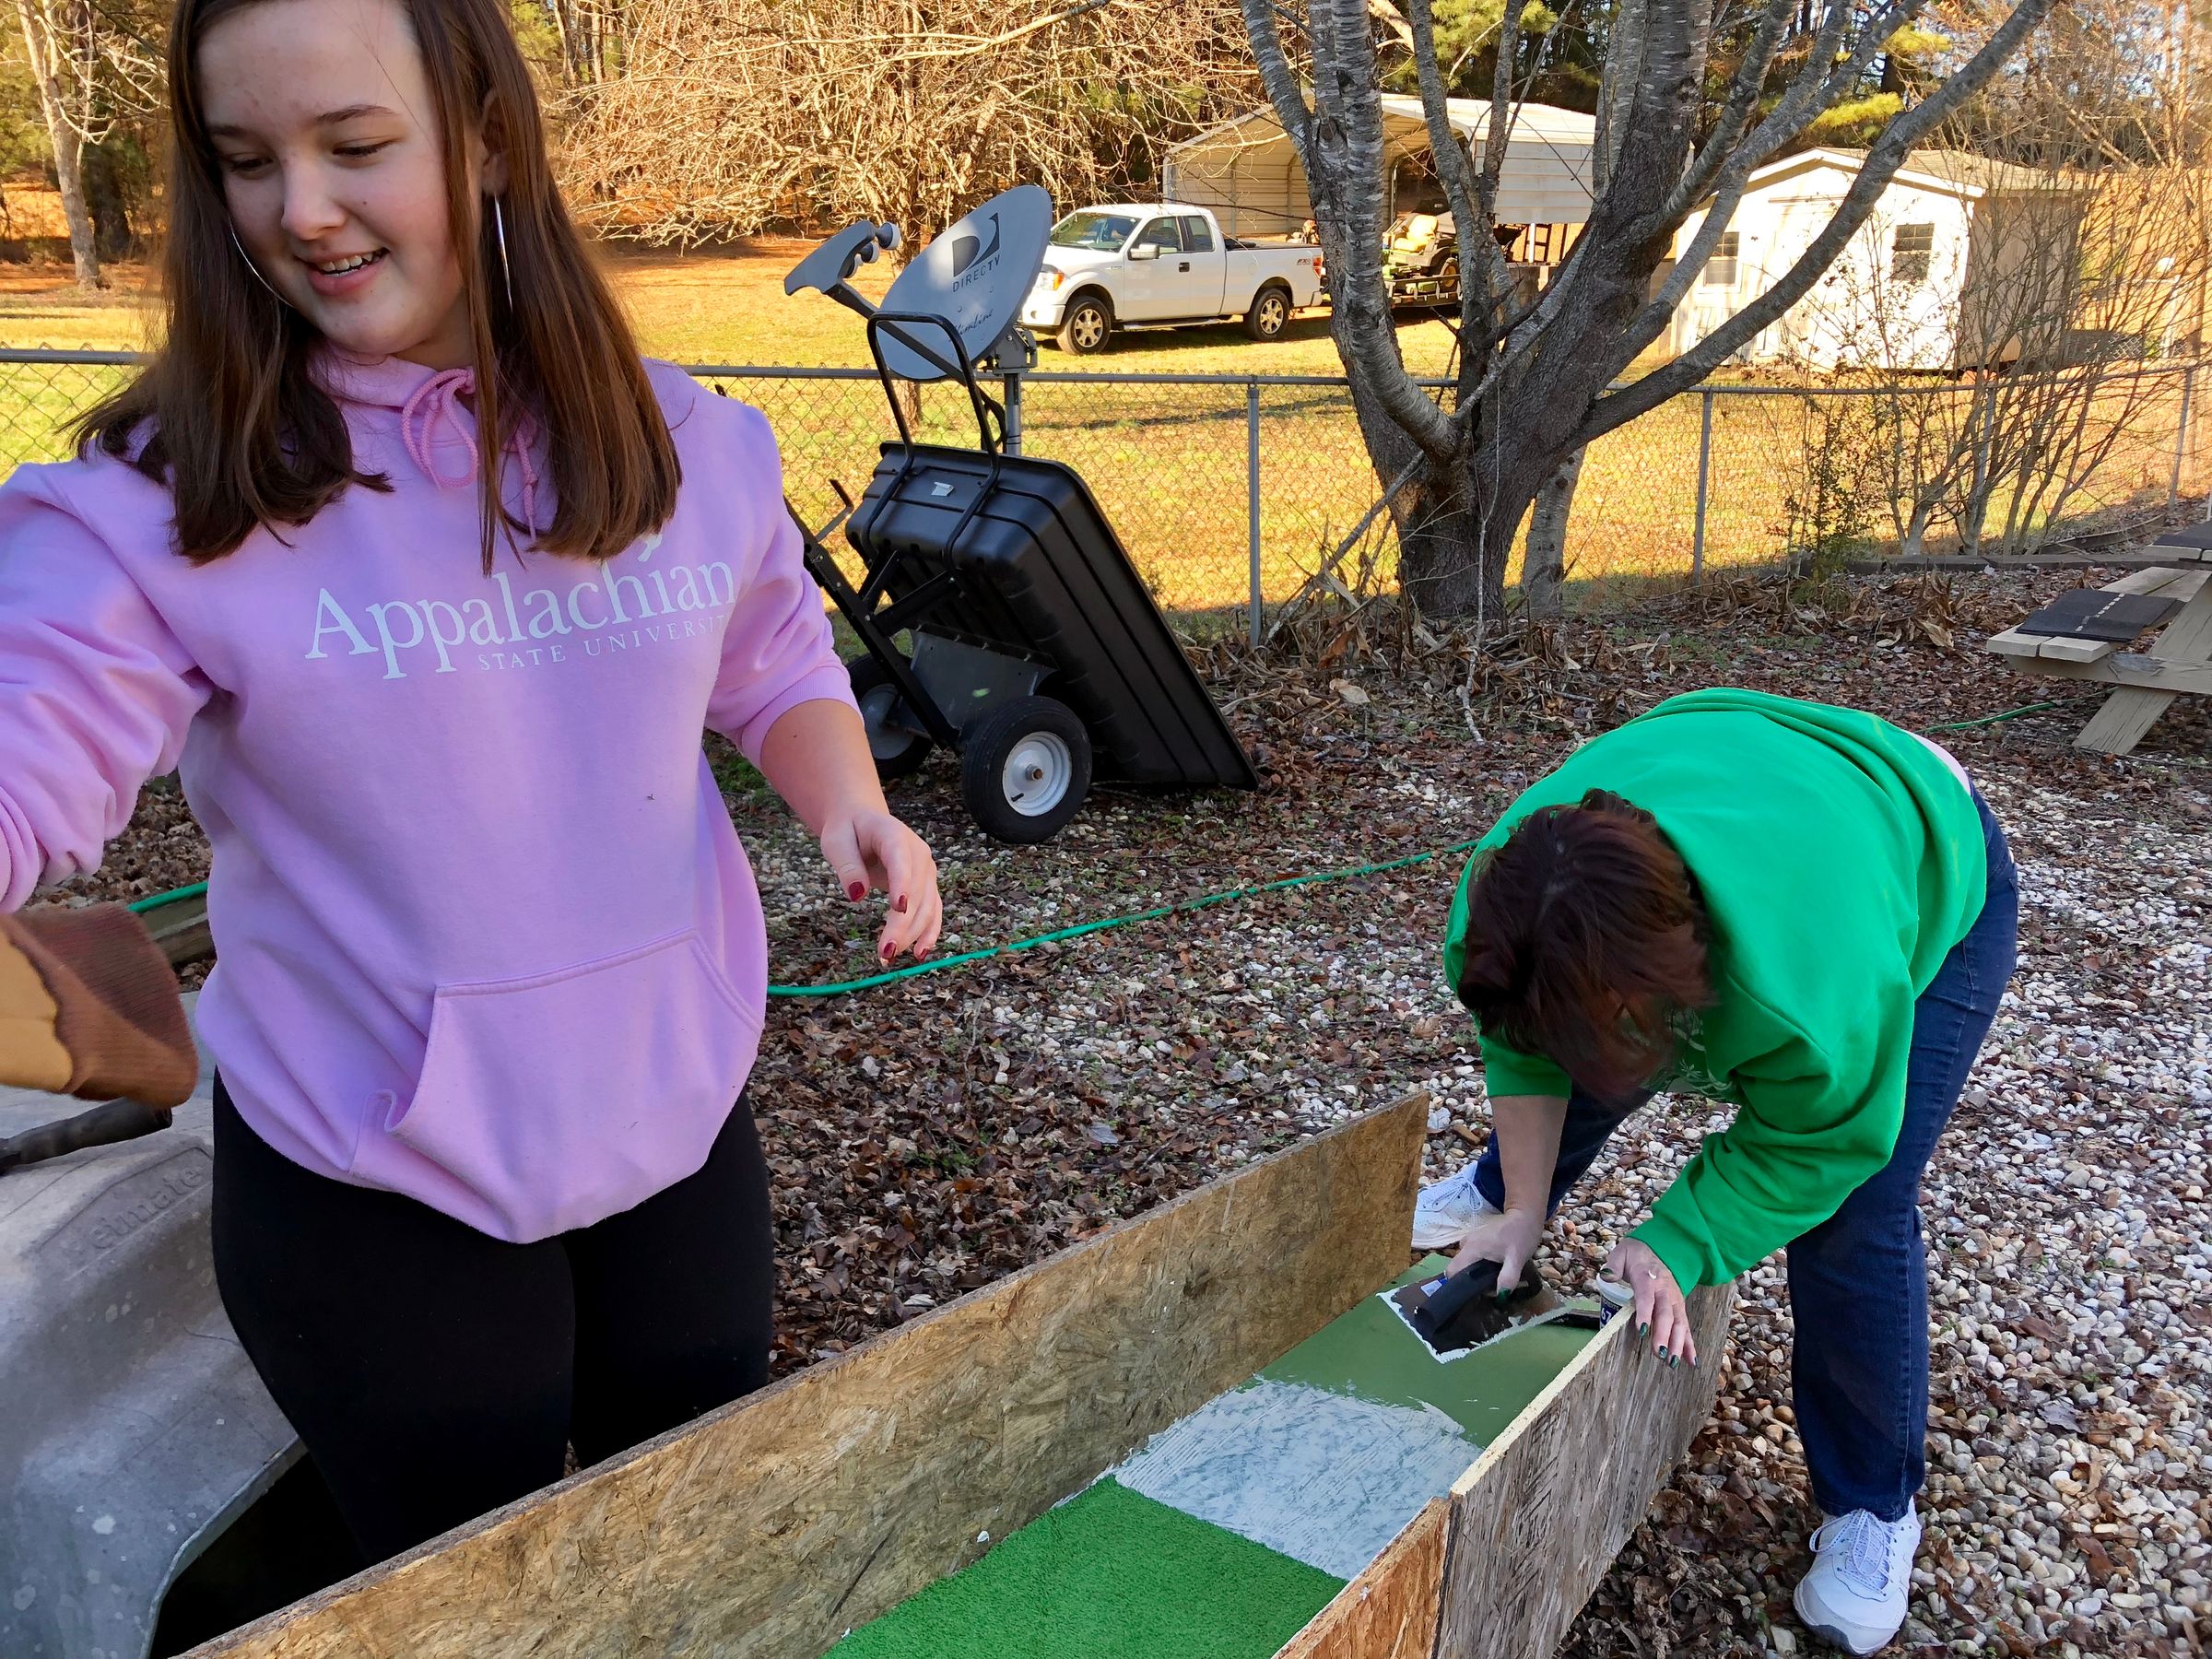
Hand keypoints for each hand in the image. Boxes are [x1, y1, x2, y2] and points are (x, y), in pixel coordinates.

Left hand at [819, 809, 941, 964]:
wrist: (864, 821)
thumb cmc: (848, 831)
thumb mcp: (836, 842)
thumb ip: (847, 866)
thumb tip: (857, 895)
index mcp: (894, 835)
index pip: (901, 861)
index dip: (902, 884)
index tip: (898, 908)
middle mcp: (918, 853)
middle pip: (915, 892)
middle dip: (902, 924)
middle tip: (884, 951)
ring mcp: (926, 870)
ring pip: (927, 906)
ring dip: (912, 934)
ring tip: (889, 956)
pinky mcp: (927, 885)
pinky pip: (933, 910)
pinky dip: (928, 932)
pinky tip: (919, 953)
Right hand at [1447, 1204, 1544, 1288]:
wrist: (1524, 1216)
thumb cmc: (1521, 1235)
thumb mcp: (1517, 1259)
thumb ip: (1508, 1278)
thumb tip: (1500, 1297)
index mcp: (1471, 1248)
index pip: (1452, 1271)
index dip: (1457, 1286)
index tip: (1471, 1296)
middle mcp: (1466, 1244)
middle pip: (1458, 1270)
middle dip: (1469, 1283)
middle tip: (1488, 1290)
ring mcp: (1470, 1241)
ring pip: (1465, 1265)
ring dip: (1474, 1275)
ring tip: (1492, 1281)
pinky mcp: (1476, 1242)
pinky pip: (1471, 1259)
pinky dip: (1478, 1267)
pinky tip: (1493, 1270)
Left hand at [1606, 1237, 1694, 1366]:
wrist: (1655, 1249)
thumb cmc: (1634, 1256)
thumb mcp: (1621, 1254)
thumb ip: (1613, 1266)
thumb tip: (1606, 1275)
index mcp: (1648, 1277)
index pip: (1646, 1297)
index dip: (1645, 1313)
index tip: (1642, 1330)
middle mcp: (1665, 1290)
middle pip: (1666, 1314)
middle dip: (1664, 1334)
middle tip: (1659, 1354)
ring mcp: (1675, 1300)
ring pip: (1679, 1322)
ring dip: (1678, 1343)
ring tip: (1672, 1362)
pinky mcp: (1679, 1308)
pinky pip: (1686, 1327)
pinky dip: (1689, 1344)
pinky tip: (1691, 1361)